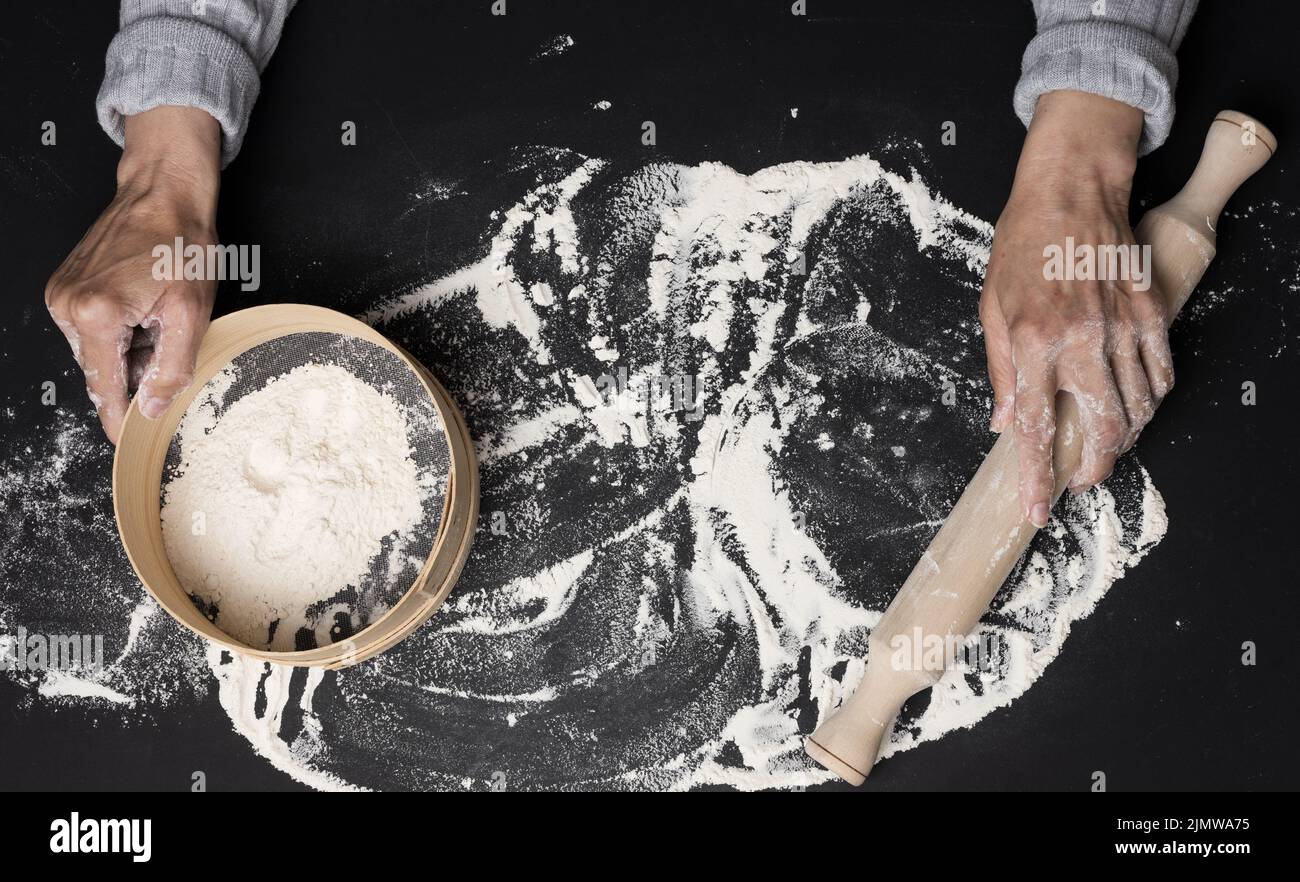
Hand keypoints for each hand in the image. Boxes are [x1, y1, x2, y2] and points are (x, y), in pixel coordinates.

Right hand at [45, 105, 220, 443]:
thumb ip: (170, 368)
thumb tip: (152, 407)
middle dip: (135, 372)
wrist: (164, 195)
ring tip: (158, 317)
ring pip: (97, 351)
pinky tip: (142, 309)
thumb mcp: (190, 314)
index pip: (103, 388)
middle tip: (169, 344)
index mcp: (96, 315)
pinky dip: (119, 331)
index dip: (120, 419)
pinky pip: (91, 329)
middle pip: (100, 370)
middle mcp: (68, 306)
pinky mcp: (64, 287)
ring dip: (129, 350)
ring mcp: (62, 295)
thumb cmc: (181, 244)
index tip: (129, 442)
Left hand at [980, 90, 1173, 527]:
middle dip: (1092, 469)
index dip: (1036, 479)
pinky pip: (1161, 374)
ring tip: (1105, 448)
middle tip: (1079, 480)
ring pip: (1137, 408)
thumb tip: (1006, 422)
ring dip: (1123, 440)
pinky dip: (1152, 401)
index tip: (1036, 511)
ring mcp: (1121, 329)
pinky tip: (1137, 409)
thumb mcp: (991, 310)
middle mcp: (1080, 342)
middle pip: (1101, 430)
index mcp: (1032, 344)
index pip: (1034, 429)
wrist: (1070, 192)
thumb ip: (1000, 371)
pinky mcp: (1150, 314)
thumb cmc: (1023, 247)